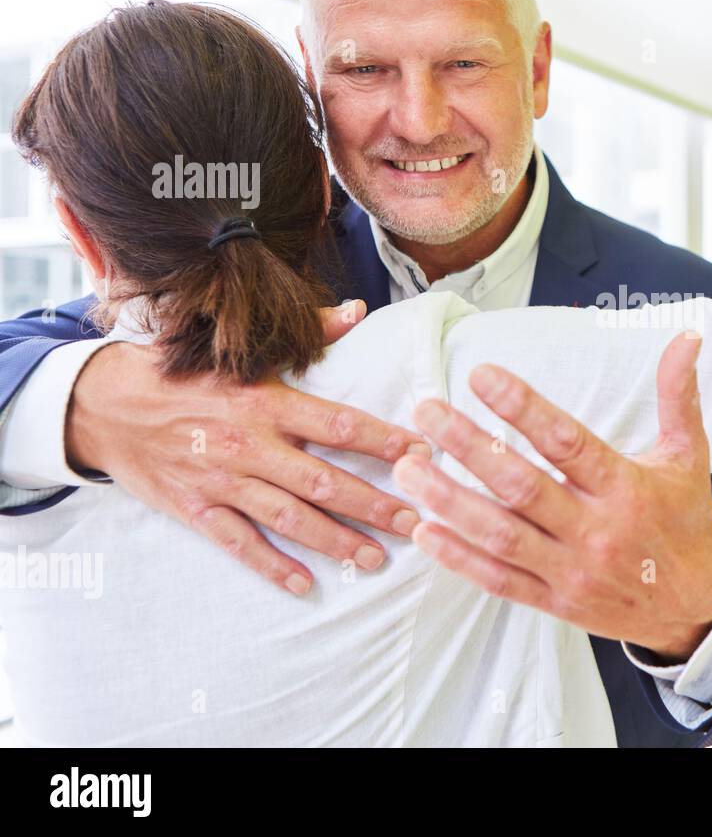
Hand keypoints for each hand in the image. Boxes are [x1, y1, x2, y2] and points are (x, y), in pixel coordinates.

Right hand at [67, 300, 428, 594]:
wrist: (105, 404)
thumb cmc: (184, 373)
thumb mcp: (242, 351)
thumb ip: (307, 333)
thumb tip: (356, 311)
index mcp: (266, 402)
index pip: (339, 425)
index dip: (384, 442)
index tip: (422, 455)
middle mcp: (249, 444)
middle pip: (324, 482)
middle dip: (374, 504)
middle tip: (414, 521)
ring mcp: (221, 481)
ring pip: (290, 519)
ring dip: (337, 541)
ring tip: (377, 559)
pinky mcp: (195, 509)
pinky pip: (239, 544)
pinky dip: (272, 566)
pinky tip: (306, 584)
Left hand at [394, 332, 711, 661]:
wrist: (697, 609)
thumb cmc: (686, 521)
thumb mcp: (689, 457)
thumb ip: (678, 396)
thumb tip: (686, 338)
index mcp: (625, 487)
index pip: (567, 442)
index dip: (523, 407)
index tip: (480, 374)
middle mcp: (596, 530)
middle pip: (522, 486)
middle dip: (468, 447)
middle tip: (425, 412)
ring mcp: (572, 571)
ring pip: (501, 535)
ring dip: (449, 501)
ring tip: (407, 467)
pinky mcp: (555, 603)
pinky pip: (500, 581)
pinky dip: (460, 558)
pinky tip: (424, 530)